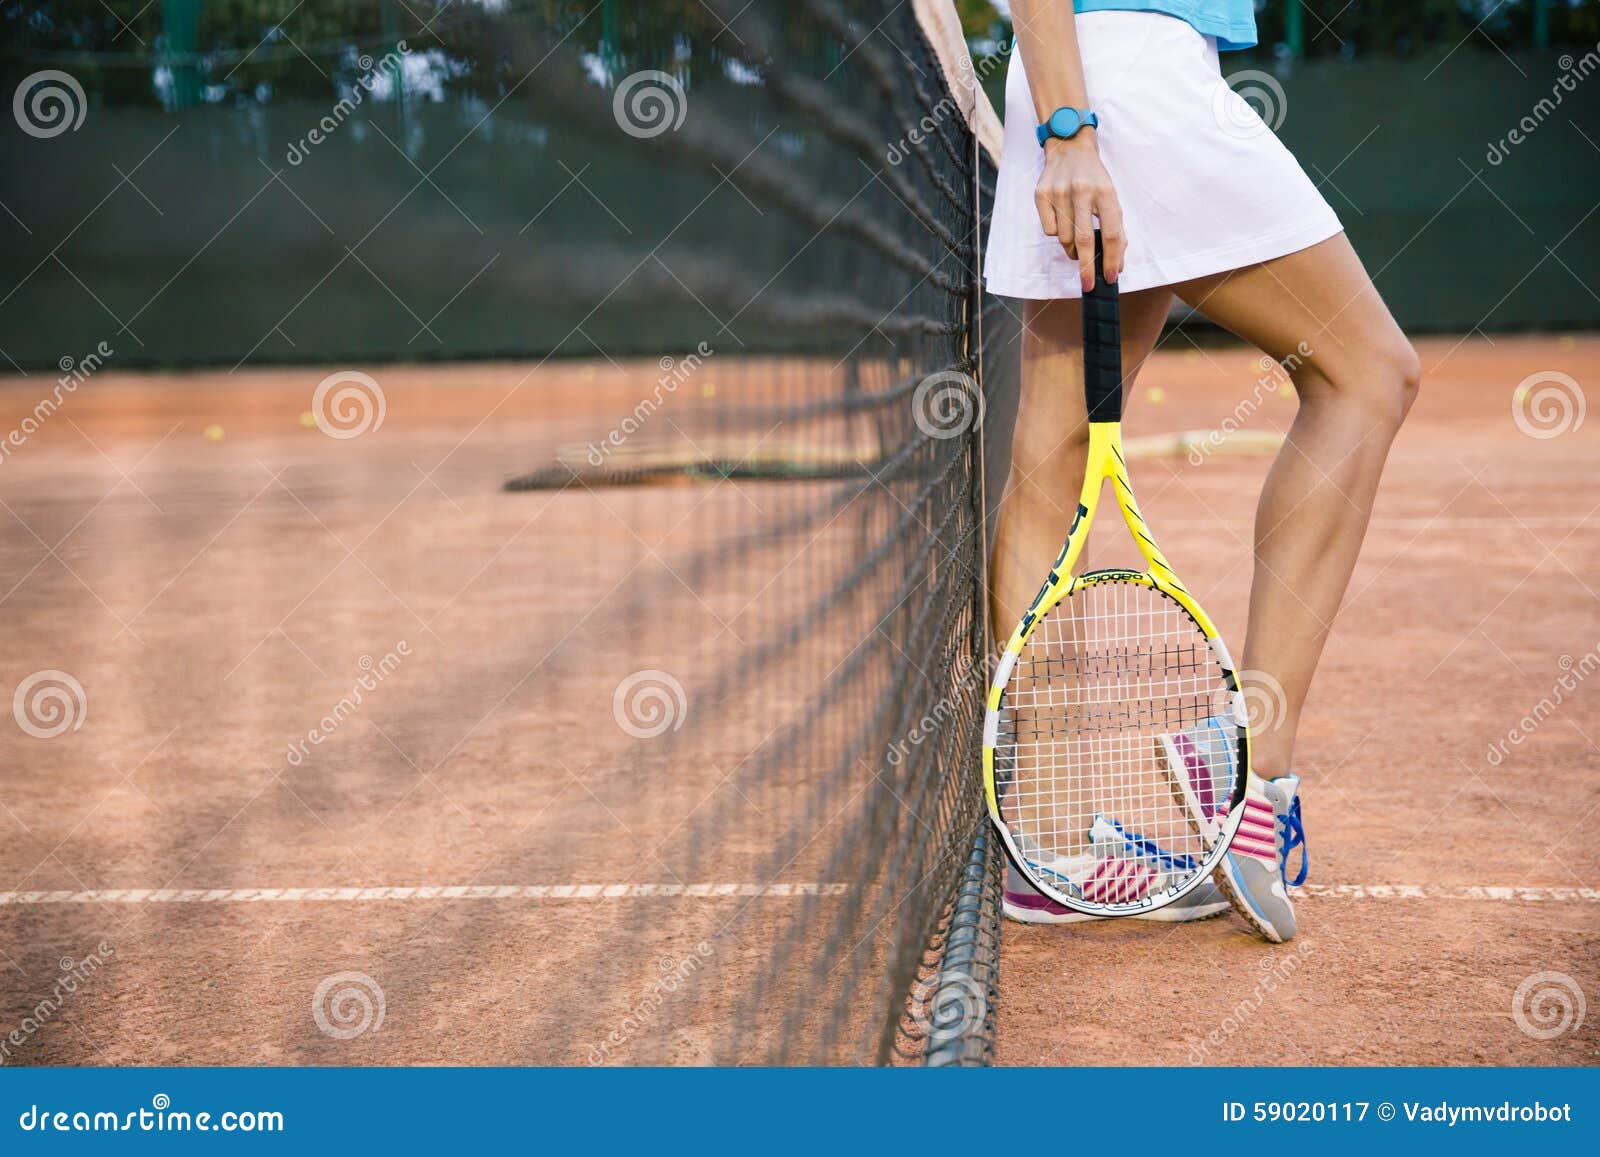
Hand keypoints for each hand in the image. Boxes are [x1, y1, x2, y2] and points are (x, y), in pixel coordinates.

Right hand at [1033, 131, 1125, 291]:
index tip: (1111, 277)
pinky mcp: (1041, 195)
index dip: (1113, 258)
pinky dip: (1056, 233)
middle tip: (1088, 285)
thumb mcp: (1110, 197)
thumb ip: (1115, 228)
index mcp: (1105, 192)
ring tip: (1076, 241)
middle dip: (1087, 267)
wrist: (1070, 147)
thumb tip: (1118, 264)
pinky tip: (1061, 220)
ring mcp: (1059, 193)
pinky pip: (1049, 230)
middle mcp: (1081, 191)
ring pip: (1064, 238)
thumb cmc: (1094, 178)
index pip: (1111, 232)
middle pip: (1084, 239)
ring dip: (1072, 248)